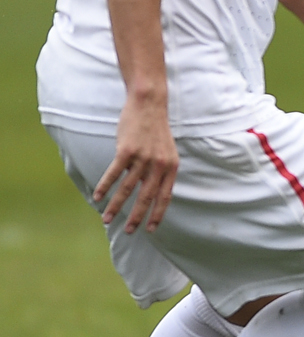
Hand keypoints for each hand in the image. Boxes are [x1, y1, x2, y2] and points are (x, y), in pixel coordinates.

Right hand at [97, 91, 177, 231]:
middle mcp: (159, 164)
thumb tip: (149, 189)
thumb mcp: (166, 151)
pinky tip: (98, 197)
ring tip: (107, 219)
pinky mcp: (127, 150)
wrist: (150, 104)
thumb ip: (160, 170)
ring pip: (127, 188)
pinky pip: (114, 173)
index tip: (151, 229)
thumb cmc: (155, 129)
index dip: (157, 214)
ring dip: (116, 206)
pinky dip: (105, 187)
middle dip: (137, 217)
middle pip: (146, 197)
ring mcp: (143, 157)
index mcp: (171, 167)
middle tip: (129, 231)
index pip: (165, 196)